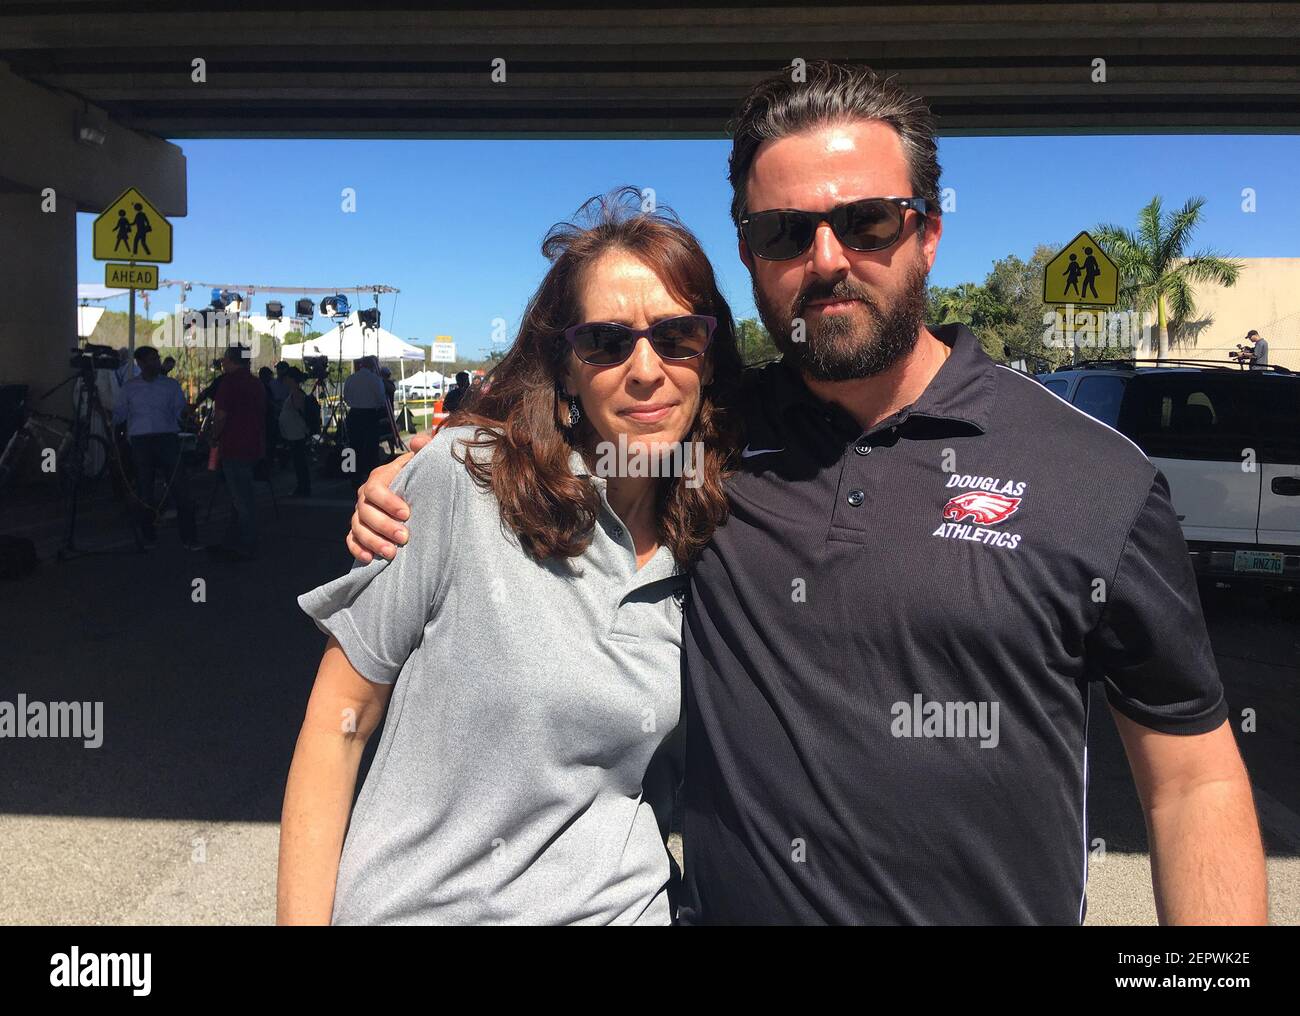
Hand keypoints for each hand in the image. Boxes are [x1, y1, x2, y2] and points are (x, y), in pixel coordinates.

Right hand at [345, 429, 433, 562]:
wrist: (415, 494)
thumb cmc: (419, 477)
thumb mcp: (423, 462)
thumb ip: (424, 450)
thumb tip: (420, 442)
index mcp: (379, 478)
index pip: (376, 488)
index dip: (388, 501)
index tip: (406, 513)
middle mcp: (365, 496)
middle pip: (365, 511)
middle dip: (383, 526)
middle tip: (404, 537)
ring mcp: (360, 514)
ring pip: (358, 528)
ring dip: (372, 541)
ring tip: (391, 553)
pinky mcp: (359, 531)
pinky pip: (352, 540)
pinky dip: (357, 549)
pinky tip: (369, 559)